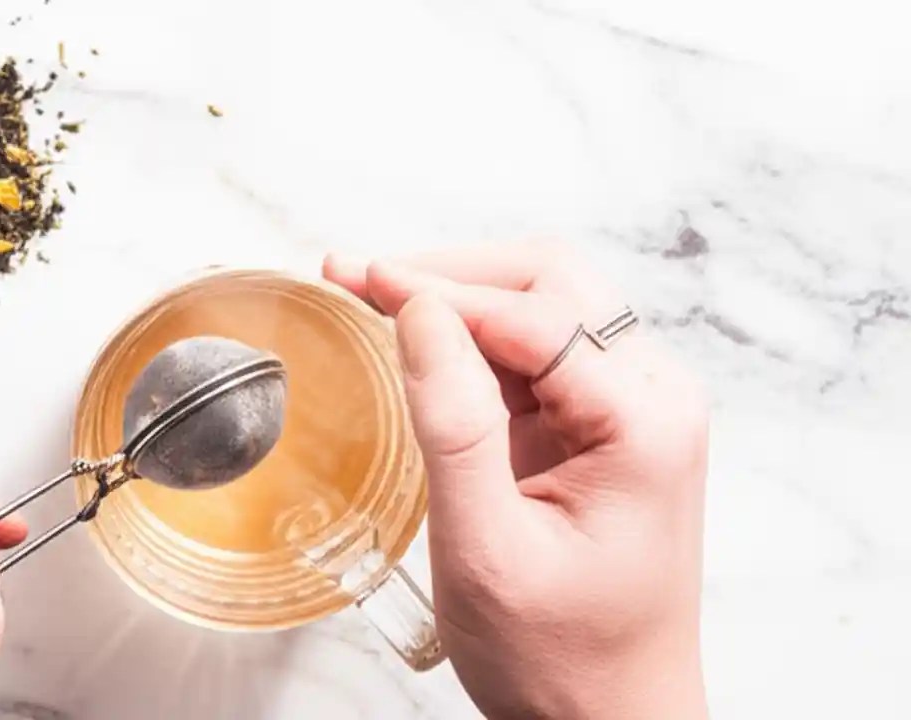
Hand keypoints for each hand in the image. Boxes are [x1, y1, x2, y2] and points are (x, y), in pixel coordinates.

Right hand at [325, 242, 708, 719]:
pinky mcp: (598, 426)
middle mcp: (652, 399)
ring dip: (460, 295)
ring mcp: (629, 408)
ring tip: (375, 293)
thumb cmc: (560, 658)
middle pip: (551, 282)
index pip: (534, 318)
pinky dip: (472, 336)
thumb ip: (454, 424)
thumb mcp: (485, 550)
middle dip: (452, 273)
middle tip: (361, 276)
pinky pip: (535, 351)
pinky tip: (418, 338)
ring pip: (543, 304)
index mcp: (645, 425)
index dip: (440, 291)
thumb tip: (419, 313)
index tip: (359, 278)